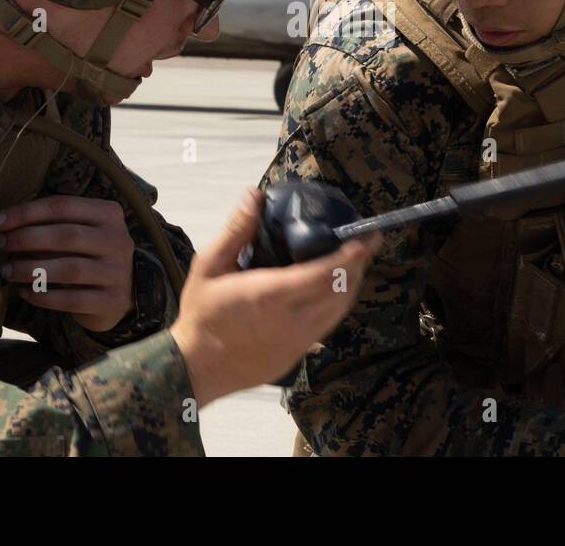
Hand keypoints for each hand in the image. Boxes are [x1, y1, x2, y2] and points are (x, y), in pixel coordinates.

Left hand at [0, 196, 134, 332]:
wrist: (124, 291)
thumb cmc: (89, 254)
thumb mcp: (79, 232)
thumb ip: (48, 225)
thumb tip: (0, 224)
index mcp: (108, 214)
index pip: (63, 206)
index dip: (26, 213)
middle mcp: (118, 240)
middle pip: (67, 235)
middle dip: (27, 239)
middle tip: (0, 245)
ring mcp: (117, 272)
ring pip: (70, 269)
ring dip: (31, 269)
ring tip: (6, 271)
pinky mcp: (110, 301)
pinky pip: (72, 300)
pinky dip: (43, 296)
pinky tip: (25, 292)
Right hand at [170, 188, 380, 406]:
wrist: (197, 368)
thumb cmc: (201, 314)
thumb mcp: (209, 266)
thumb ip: (236, 230)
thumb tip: (254, 195)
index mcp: (271, 294)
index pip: (325, 273)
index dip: (351, 255)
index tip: (366, 236)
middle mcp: (292, 319)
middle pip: (341, 290)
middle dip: (358, 265)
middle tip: (367, 241)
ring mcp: (298, 340)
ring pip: (339, 310)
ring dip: (352, 285)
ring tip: (356, 261)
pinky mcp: (298, 353)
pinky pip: (328, 325)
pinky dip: (338, 304)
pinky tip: (335, 289)